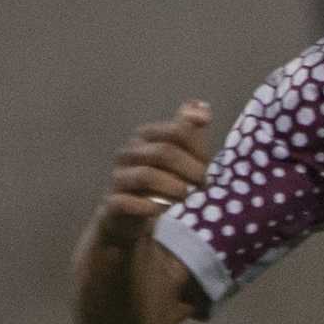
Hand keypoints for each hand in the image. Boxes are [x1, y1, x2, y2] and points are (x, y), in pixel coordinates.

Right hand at [95, 101, 212, 247]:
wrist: (131, 217)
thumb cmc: (161, 182)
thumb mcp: (179, 157)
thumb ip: (189, 132)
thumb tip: (202, 106)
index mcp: (147, 136)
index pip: (176, 131)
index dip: (198, 149)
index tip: (211, 168)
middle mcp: (130, 152)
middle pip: (164, 152)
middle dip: (190, 169)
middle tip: (205, 186)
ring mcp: (119, 177)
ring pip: (146, 176)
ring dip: (173, 188)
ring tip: (187, 198)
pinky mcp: (112, 202)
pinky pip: (125, 202)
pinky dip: (146, 207)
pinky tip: (161, 211)